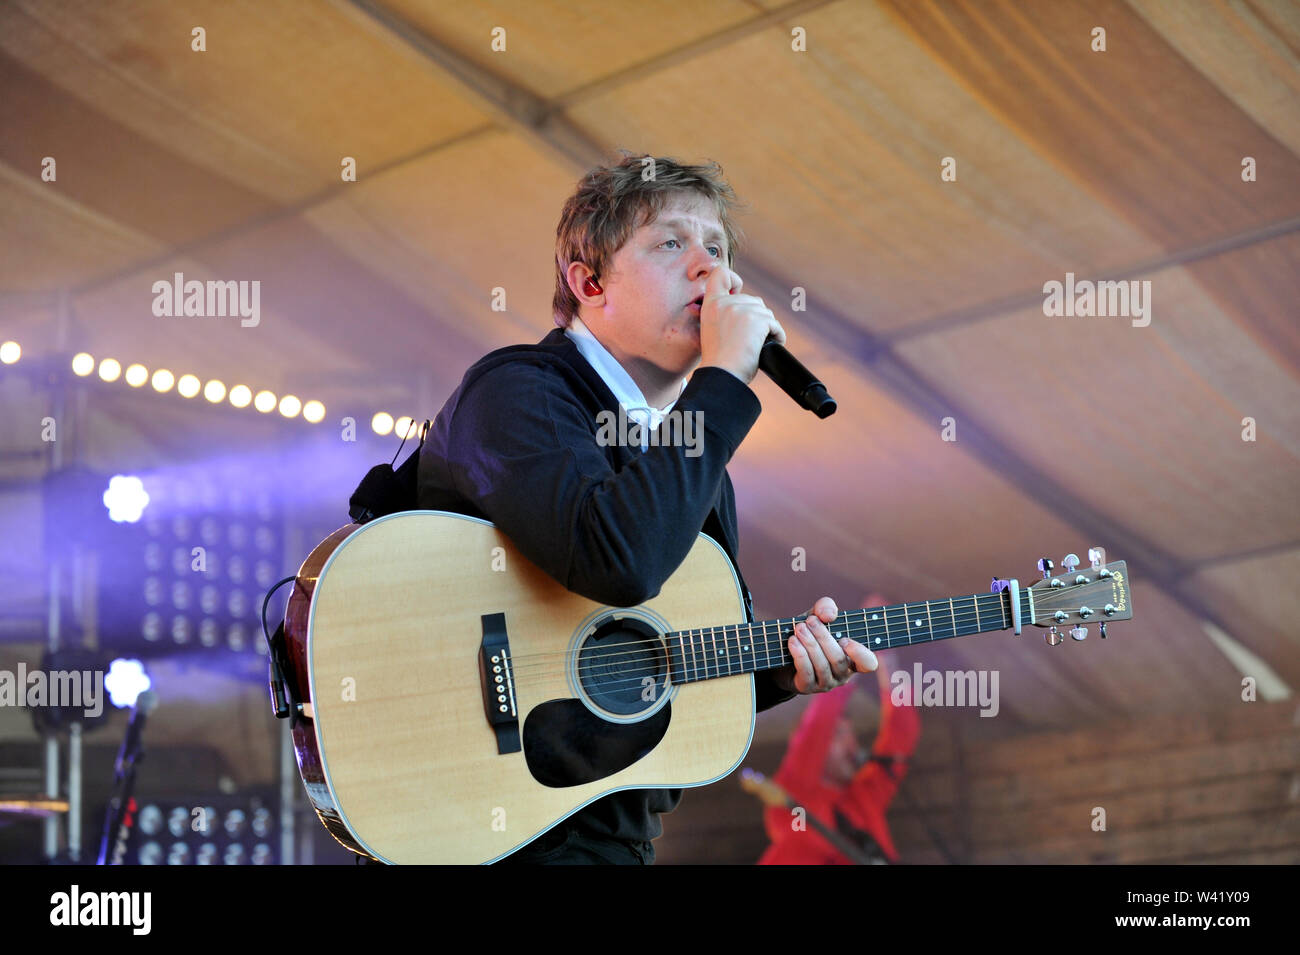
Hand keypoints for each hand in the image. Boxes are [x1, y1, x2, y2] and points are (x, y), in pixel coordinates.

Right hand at [698, 264, 785, 384]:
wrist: (721, 375)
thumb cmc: (719, 362)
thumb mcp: (712, 330)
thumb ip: (724, 315)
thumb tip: (747, 313)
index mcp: (710, 305)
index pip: (720, 273)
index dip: (734, 280)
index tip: (737, 293)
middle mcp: (725, 303)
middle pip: (752, 300)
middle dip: (756, 318)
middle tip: (750, 339)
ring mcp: (741, 309)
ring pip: (765, 313)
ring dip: (767, 328)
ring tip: (758, 345)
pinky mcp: (757, 320)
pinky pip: (775, 325)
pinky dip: (777, 335)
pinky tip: (770, 345)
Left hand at [772, 596, 876, 694]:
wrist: (782, 653)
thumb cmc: (808, 634)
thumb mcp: (817, 617)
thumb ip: (826, 608)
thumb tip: (829, 615)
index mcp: (852, 659)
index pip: (868, 663)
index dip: (860, 653)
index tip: (845, 639)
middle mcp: (842, 674)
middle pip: (838, 659)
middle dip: (823, 637)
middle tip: (810, 621)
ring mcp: (825, 683)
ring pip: (822, 665)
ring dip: (810, 644)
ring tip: (799, 628)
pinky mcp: (807, 687)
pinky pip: (807, 673)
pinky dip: (800, 655)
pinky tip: (793, 642)